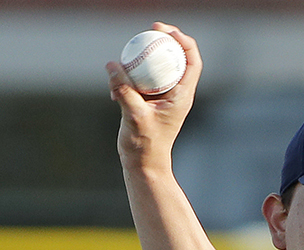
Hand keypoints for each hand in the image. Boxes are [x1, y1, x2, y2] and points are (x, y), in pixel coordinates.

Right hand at [106, 23, 201, 171]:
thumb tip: (112, 64)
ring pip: (156, 68)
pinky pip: (140, 80)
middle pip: (175, 58)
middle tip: (148, 30)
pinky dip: (128, 78)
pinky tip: (113, 87)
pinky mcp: (148, 101)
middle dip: (163, 41)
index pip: (191, 61)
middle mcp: (175, 93)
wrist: (142, 165)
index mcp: (182, 95)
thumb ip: (123, 90)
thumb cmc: (144, 145)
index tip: (164, 31)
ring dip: (142, 59)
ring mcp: (162, 97)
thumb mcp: (133, 115)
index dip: (182, 41)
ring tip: (125, 57)